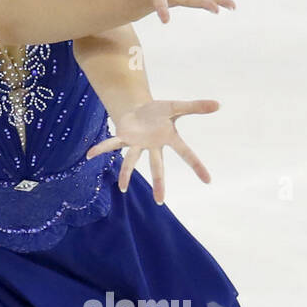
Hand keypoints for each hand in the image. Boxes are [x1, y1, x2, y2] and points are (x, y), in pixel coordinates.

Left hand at [85, 98, 218, 203]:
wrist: (139, 110)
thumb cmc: (159, 111)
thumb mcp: (178, 107)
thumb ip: (196, 106)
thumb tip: (218, 104)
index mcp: (168, 139)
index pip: (186, 153)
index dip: (197, 166)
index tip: (208, 180)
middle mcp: (153, 146)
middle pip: (157, 167)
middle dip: (159, 183)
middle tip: (160, 202)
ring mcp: (137, 144)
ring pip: (131, 161)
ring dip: (125, 174)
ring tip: (122, 188)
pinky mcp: (124, 138)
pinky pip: (111, 144)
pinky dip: (100, 149)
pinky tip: (88, 155)